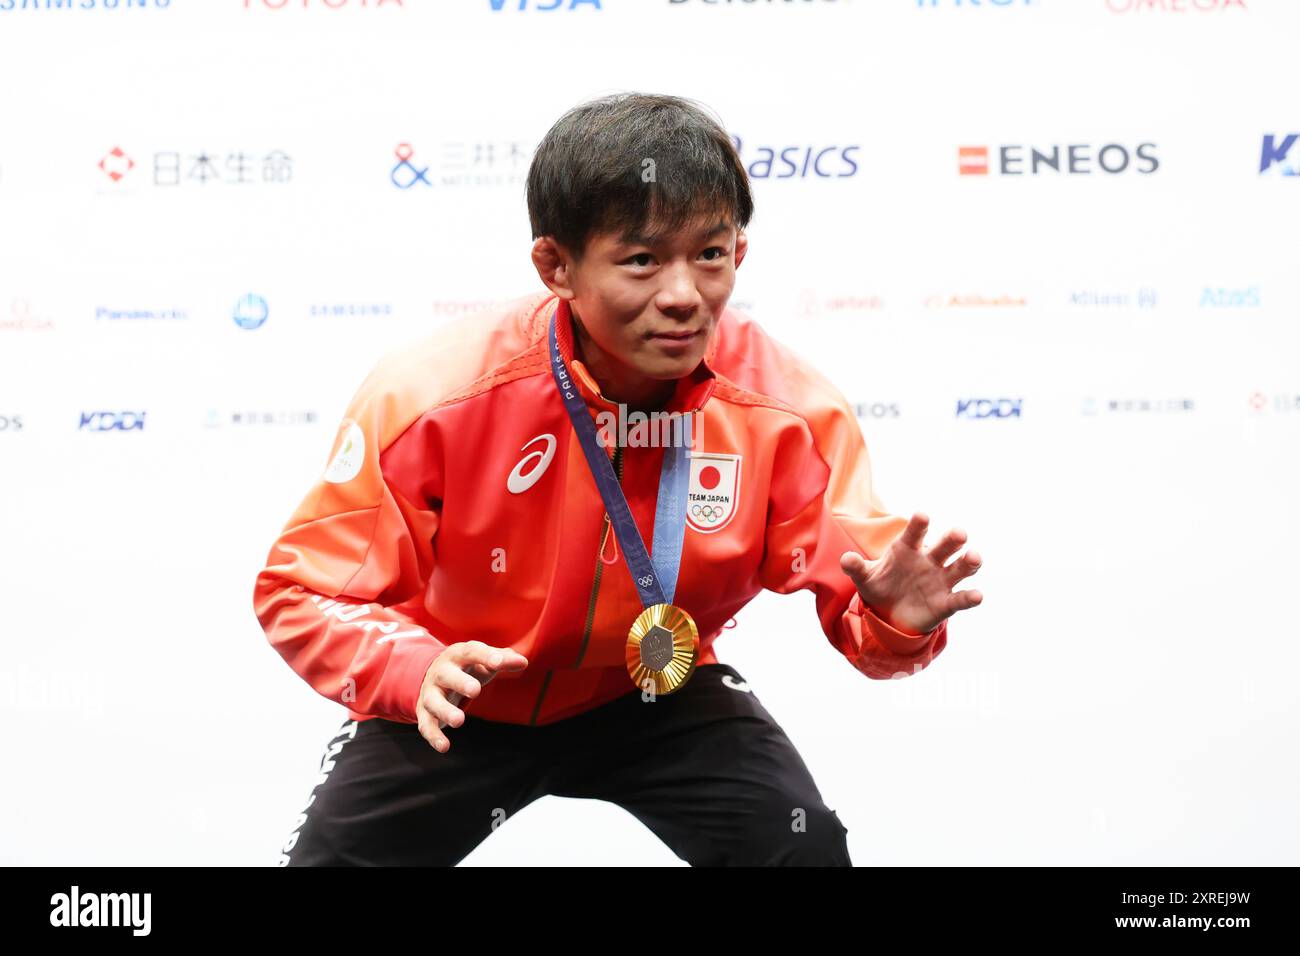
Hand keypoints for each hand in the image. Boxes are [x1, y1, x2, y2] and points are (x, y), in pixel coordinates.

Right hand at [415, 641, 528, 753]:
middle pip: (447, 675)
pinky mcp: (424, 712)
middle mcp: (441, 672)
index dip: (485, 656)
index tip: (498, 663)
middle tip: (475, 691)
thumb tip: (523, 662)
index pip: (471, 652)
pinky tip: (444, 747)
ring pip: (433, 701)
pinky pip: (426, 724)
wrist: (432, 674)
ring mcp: (430, 692)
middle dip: (460, 682)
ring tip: (459, 721)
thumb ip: (502, 660)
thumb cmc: (467, 667)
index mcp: (458, 655)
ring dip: (445, 711)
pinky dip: (434, 736)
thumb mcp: (483, 661)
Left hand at [839, 512, 982, 636]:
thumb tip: (845, 560)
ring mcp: (940, 580)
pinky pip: (960, 599)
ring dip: (969, 562)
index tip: (922, 515)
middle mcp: (929, 561)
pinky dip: (970, 597)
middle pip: (945, 546)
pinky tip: (977, 595)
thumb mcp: (866, 577)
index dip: (919, 524)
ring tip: (973, 557)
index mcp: (908, 549)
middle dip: (952, 539)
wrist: (890, 613)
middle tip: (959, 534)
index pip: (914, 533)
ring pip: (960, 568)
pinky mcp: (946, 602)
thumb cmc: (881, 585)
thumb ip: (856, 568)